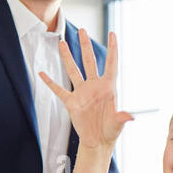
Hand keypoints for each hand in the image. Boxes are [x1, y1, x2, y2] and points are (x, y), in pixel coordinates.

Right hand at [38, 29, 132, 148]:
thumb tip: (131, 116)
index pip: (111, 63)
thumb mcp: (118, 124)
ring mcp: (82, 93)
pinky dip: (50, 82)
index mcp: (108, 88)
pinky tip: (42, 73)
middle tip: (82, 30)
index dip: (112, 48)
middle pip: (89, 61)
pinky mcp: (71, 102)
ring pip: (73, 70)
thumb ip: (122, 118)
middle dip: (85, 45)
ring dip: (67, 57)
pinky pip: (59, 89)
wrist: (98, 141)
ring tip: (62, 42)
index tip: (113, 33)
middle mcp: (94, 86)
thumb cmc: (111, 131)